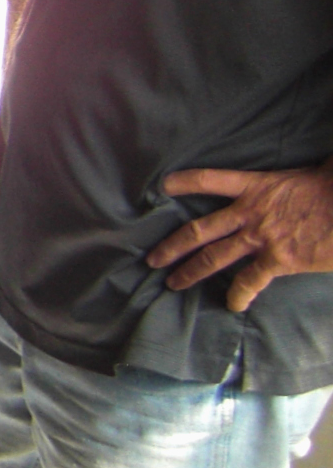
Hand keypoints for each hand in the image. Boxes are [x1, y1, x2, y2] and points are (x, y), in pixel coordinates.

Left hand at [148, 164, 332, 311]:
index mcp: (257, 186)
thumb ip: (291, 177)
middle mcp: (250, 212)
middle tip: (152, 259)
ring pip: (213, 257)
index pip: (210, 180)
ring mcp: (261, 237)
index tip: (163, 186)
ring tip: (173, 283)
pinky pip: (250, 280)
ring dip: (190, 271)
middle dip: (172, 245)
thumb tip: (314, 162)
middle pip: (199, 229)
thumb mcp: (310, 170)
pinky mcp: (279, 260)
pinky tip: (233, 305)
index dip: (185, 182)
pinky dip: (239, 294)